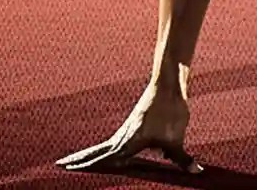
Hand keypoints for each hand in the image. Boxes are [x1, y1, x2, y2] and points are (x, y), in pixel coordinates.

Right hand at [55, 83, 200, 173]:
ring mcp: (127, 129)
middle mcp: (123, 136)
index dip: (87, 165)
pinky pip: (114, 141)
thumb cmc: (171, 111)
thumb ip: (183, 159)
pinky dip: (104, 148)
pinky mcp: (134, 125)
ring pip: (104, 146)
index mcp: (129, 142)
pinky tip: (107, 150)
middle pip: (97, 151)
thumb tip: (197, 172)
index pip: (104, 159)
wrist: (169, 84)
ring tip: (74, 160)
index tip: (68, 169)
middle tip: (59, 165)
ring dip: (89, 154)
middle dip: (80, 159)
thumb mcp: (177, 139)